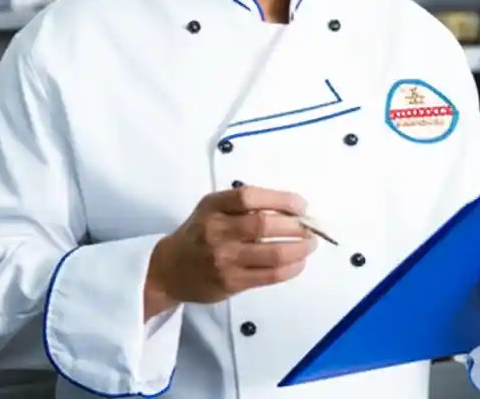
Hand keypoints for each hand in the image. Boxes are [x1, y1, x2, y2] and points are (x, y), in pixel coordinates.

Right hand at [144, 186, 315, 318]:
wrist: (169, 270)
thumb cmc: (197, 235)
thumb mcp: (211, 210)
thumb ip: (241, 206)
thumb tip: (288, 209)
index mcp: (212, 207)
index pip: (249, 196)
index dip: (280, 199)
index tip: (300, 205)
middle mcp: (216, 231)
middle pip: (263, 225)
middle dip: (295, 226)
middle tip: (310, 228)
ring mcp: (224, 259)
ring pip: (272, 254)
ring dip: (299, 249)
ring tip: (309, 245)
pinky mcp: (231, 282)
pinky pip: (269, 276)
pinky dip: (290, 269)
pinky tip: (298, 263)